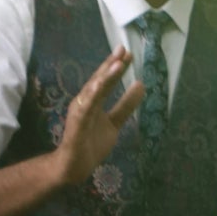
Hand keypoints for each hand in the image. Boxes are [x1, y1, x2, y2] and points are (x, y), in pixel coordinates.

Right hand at [54, 48, 142, 185]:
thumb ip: (126, 106)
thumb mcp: (114, 123)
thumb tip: (140, 86)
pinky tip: (99, 86)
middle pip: (99, 81)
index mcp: (94, 102)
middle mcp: (85, 103)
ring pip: (92, 92)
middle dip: (110, 65)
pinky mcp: (76, 125)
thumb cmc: (92, 143)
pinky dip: (92, 97)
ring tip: (116, 65)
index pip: (106, 81)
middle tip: (123, 49)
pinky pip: (84, 110)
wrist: (75, 166)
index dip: (116, 67)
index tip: (128, 53)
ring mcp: (80, 112)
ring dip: (104, 78)